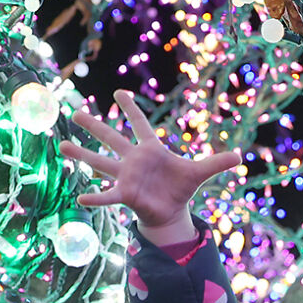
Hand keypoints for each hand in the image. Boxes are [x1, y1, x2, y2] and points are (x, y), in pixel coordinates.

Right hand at [59, 89, 241, 240]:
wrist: (170, 211)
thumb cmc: (180, 187)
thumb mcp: (200, 173)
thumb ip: (217, 162)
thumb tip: (240, 156)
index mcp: (151, 150)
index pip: (141, 125)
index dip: (132, 110)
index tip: (119, 92)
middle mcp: (134, 160)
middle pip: (112, 139)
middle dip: (95, 126)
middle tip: (75, 112)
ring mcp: (126, 177)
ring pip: (101, 163)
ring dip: (82, 155)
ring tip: (62, 147)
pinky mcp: (126, 195)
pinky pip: (108, 196)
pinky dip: (96, 198)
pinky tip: (81, 199)